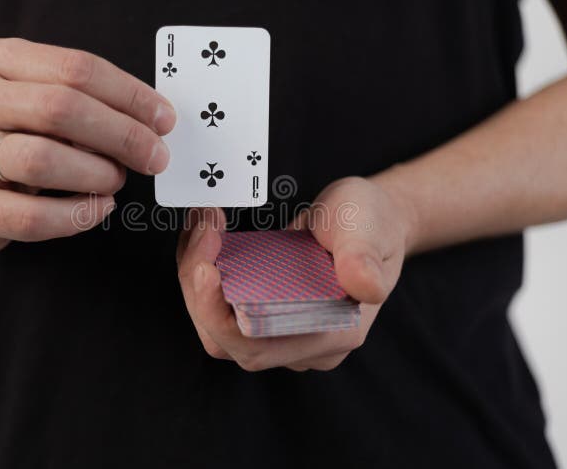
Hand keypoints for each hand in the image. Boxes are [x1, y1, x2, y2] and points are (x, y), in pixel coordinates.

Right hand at [0, 38, 175, 253]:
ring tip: (117, 179)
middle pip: (60, 109)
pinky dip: (77, 215)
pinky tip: (100, 207)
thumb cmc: (14, 131)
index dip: (130, 95)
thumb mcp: (40, 95)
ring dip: (97, 173)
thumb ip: (88, 98)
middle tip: (156, 156)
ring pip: (41, 160)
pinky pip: (30, 217)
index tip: (165, 119)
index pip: (76, 68)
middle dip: (122, 135)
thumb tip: (155, 120)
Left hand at [176, 177, 416, 371]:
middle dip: (199, 289)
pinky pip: (219, 304)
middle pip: (226, 339)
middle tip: (201, 232)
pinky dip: (202, 268)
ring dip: (195, 275)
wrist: (370, 220)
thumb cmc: (371, 224)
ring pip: (215, 323)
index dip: (220, 316)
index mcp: (333, 333)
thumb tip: (366, 286)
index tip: (205, 268)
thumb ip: (362, 256)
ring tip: (202, 225)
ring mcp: (280, 330)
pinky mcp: (263, 312)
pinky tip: (205, 232)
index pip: (258, 347)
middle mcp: (303, 343)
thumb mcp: (367, 227)